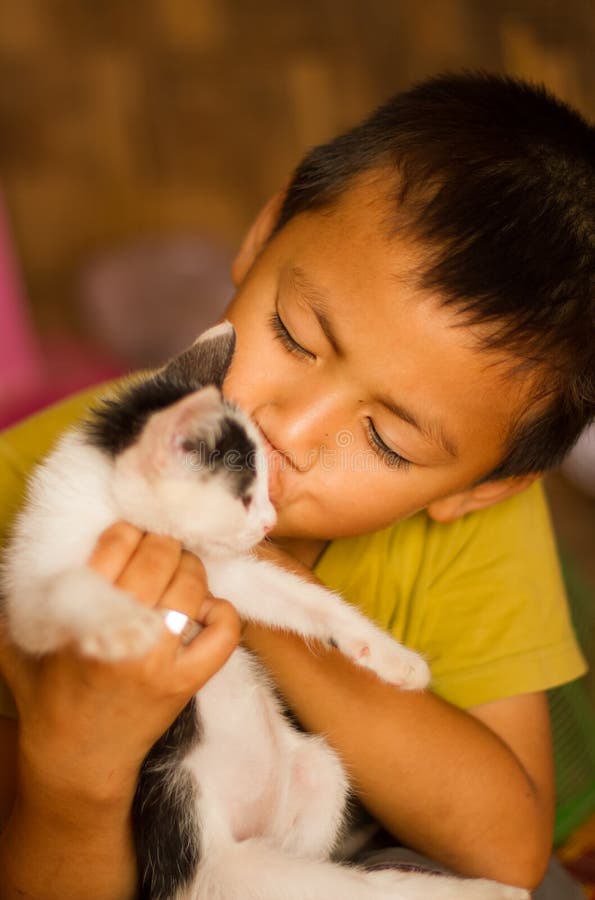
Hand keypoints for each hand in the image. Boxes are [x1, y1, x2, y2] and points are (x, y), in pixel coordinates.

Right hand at [0, 521, 239, 808]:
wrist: (76, 761)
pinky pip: (224, 635)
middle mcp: (122, 634)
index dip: (128, 530)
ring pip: (192, 587)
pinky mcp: (186, 683)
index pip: (116, 545)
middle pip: (159, 557)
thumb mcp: (18, 643)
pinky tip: (208, 609)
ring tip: (181, 572)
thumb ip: (19, 599)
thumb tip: (24, 551)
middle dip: (162, 543)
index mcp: (79, 617)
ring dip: (190, 569)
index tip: (130, 534)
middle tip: (160, 548)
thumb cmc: (46, 697)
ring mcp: (159, 660)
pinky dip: (223, 613)